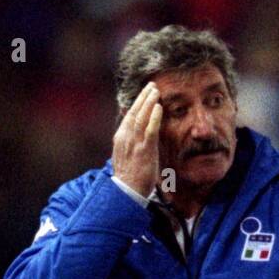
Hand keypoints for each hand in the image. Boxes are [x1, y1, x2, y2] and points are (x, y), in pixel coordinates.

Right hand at [112, 83, 162, 198]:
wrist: (127, 192)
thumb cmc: (129, 179)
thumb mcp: (125, 158)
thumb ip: (129, 145)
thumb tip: (134, 137)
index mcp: (120, 139)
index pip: (128, 117)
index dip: (136, 104)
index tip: (144, 94)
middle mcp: (125, 138)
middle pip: (134, 112)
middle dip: (143, 98)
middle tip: (151, 86)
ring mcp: (134, 143)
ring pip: (141, 117)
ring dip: (148, 102)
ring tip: (155, 91)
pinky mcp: (144, 150)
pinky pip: (149, 130)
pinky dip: (154, 117)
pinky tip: (158, 107)